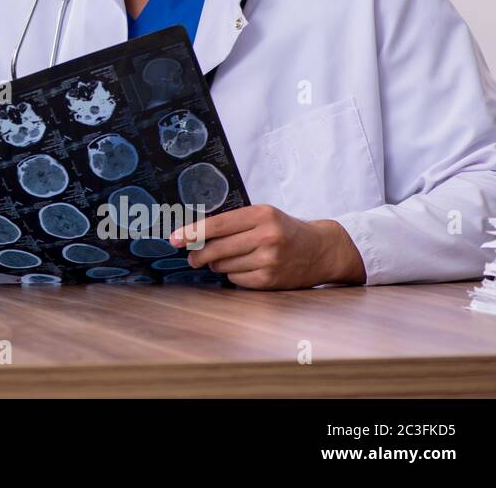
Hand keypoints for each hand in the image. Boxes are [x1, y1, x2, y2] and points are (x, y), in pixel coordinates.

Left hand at [168, 204, 365, 289]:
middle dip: (198, 254)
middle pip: (217, 249)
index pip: (217, 225)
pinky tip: (242, 268)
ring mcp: (270, 260)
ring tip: (224, 260)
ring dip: (217, 265)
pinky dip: (233, 275)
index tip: (174, 239)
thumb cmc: (284, 229)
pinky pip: (236, 279)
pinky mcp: (271, 280)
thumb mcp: (263, 215)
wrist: (321, 249)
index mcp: (262, 214)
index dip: (192, 233)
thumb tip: (194, 234)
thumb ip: (233, 222)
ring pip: (224, 266)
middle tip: (192, 257)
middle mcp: (267, 236)